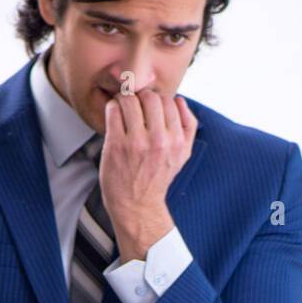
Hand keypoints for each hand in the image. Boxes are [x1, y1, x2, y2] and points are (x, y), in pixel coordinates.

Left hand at [100, 89, 196, 261]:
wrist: (137, 206)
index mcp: (177, 142)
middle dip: (141, 97)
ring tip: (124, 109)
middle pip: (150, 97)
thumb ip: (188, 128)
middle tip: (136, 105)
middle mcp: (159, 141)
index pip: (169, 101)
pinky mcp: (116, 144)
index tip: (150, 107)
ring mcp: (136, 143)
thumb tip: (180, 100)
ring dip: (125, 99)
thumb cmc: (157, 178)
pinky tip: (115, 116)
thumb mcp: (182, 156)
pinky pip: (113, 110)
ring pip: (130, 99)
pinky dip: (113, 107)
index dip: (158, 100)